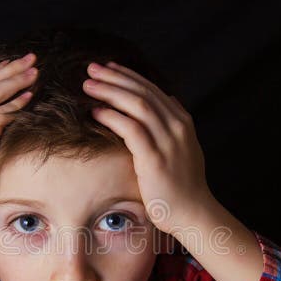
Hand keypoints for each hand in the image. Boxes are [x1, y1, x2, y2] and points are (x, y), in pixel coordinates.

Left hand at [82, 61, 216, 235]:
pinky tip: (96, 111)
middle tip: (91, 67)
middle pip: (143, 92)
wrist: (193, 213)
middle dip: (115, 77)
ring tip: (88, 85)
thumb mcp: (183, 148)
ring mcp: (168, 142)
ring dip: (110, 92)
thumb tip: (169, 99)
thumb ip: (174, 125)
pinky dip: (112, 117)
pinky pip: (131, 130)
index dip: (128, 75)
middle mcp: (177, 127)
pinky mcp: (155, 159)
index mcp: (182, 121)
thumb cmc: (182, 185)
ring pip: (137, 105)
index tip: (108, 67)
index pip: (152, 89)